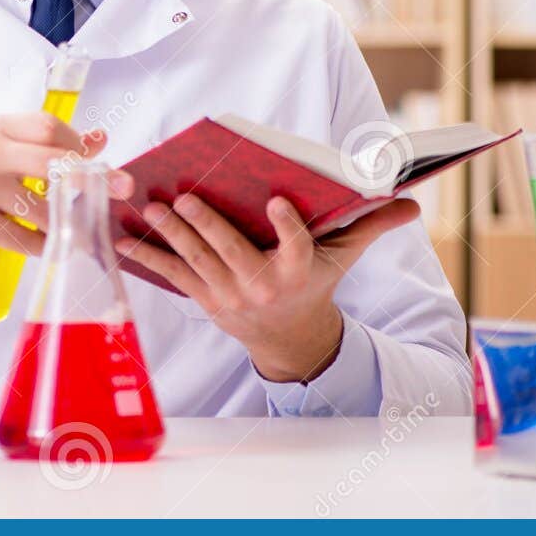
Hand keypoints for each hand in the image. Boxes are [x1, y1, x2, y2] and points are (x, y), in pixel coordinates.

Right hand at [0, 112, 133, 257]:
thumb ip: (40, 143)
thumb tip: (99, 139)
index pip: (50, 127)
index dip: (79, 146)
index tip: (95, 163)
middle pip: (53, 161)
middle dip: (93, 177)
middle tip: (120, 189)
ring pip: (42, 208)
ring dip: (67, 224)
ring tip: (80, 231)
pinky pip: (22, 238)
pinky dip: (42, 246)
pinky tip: (49, 247)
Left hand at [113, 193, 418, 383]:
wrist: (290, 337)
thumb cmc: (316, 283)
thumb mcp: (344, 257)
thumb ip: (371, 225)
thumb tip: (413, 202)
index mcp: (299, 271)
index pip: (297, 246)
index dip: (288, 226)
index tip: (278, 200)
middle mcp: (263, 285)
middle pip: (233, 252)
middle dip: (208, 225)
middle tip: (186, 197)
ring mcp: (230, 295)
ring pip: (197, 261)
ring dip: (171, 235)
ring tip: (152, 207)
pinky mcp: (205, 299)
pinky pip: (173, 276)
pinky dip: (147, 257)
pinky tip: (122, 238)